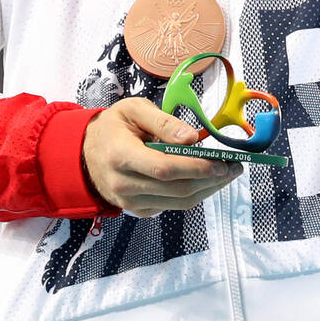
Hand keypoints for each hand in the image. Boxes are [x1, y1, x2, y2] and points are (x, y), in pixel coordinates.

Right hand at [81, 98, 242, 217]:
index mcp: (121, 156)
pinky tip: (206, 179)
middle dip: (211, 179)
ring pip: (178, 202)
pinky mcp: (138, 210)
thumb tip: (193, 138)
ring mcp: (130, 202)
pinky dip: (194, 194)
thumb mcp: (133, 110)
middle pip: (176, 189)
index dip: (196, 167)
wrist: (84, 154)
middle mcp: (124, 184)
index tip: (222, 162)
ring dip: (208, 189)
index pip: (164, 168)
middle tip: (235, 166)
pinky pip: (172, 206)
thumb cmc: (113, 127)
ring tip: (228, 173)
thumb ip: (163, 122)